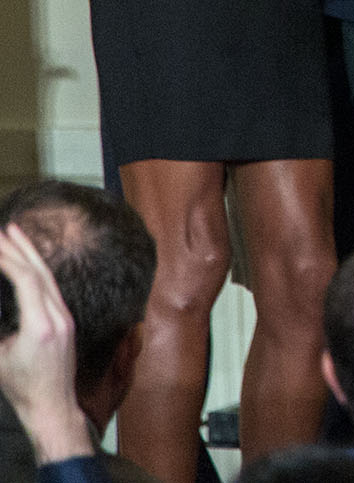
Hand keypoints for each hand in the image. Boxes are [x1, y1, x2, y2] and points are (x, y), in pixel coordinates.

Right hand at [0, 225, 92, 462]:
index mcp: (41, 324)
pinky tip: (30, 263)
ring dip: (32, 255)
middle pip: (40, 273)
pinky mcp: (67, 321)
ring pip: (49, 278)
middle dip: (22, 248)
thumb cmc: (21, 387)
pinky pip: (52, 288)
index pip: (26, 280)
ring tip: (17, 236)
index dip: (9, 259)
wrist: (52, 405)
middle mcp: (58, 316)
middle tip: (6, 228)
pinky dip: (39, 271)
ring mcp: (66, 317)